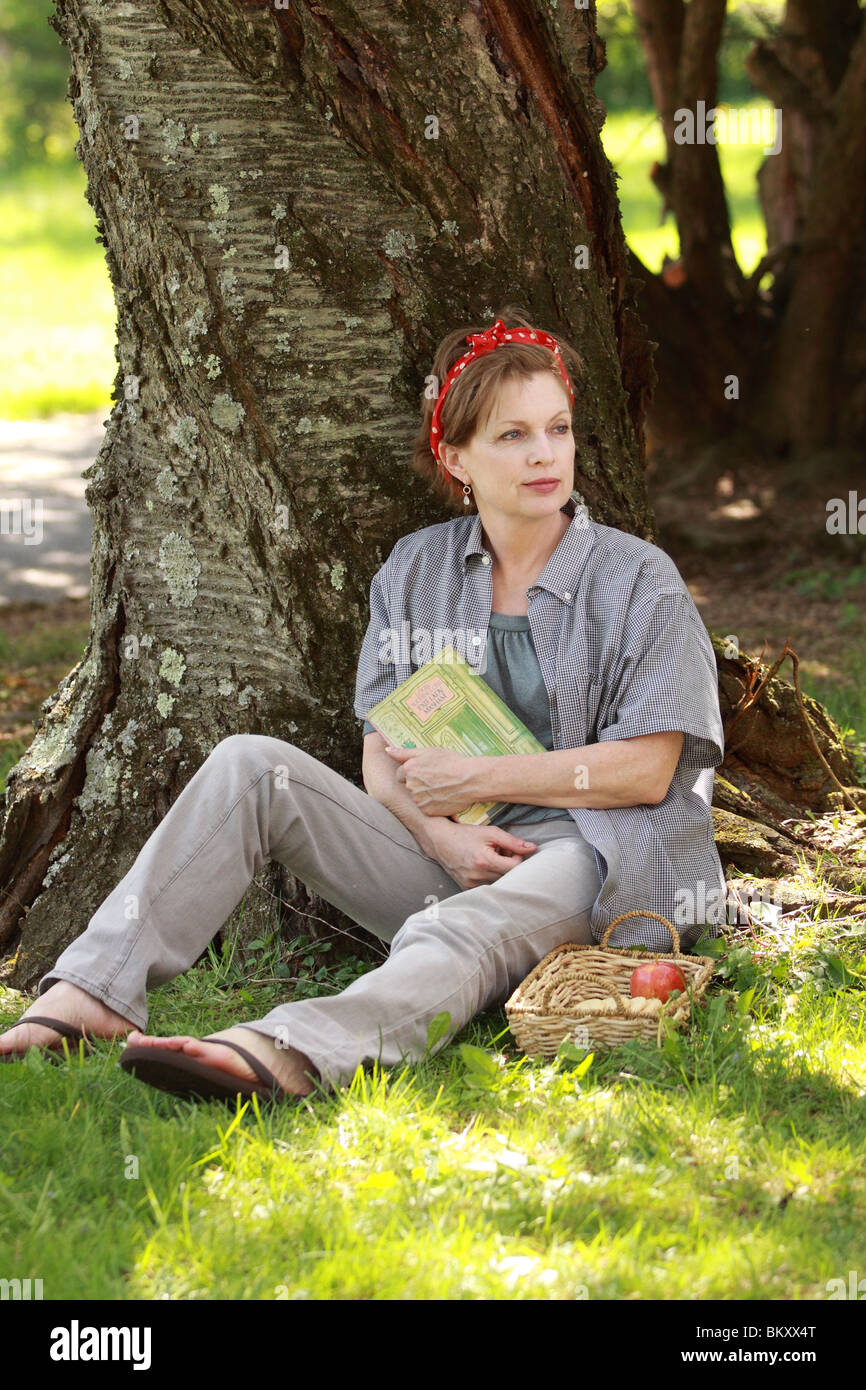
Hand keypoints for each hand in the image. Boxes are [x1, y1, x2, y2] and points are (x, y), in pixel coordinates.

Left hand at [383, 743, 479, 817]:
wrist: (470, 780)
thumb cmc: (452, 762)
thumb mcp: (428, 751)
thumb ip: (404, 752)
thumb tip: (387, 750)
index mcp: (409, 769)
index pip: (400, 774)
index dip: (412, 772)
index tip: (424, 771)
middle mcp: (411, 786)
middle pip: (408, 786)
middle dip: (417, 783)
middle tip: (434, 778)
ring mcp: (419, 800)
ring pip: (416, 797)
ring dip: (424, 794)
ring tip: (440, 787)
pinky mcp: (428, 811)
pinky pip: (425, 808)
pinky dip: (431, 804)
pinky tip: (443, 796)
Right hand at [421, 817, 538, 890]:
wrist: (440, 841)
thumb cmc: (465, 834)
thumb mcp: (490, 833)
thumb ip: (513, 841)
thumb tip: (533, 848)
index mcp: (484, 861)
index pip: (515, 867)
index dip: (518, 858)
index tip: (511, 850)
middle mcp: (477, 876)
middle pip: (508, 875)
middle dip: (509, 864)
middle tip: (500, 852)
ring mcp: (471, 884)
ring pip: (499, 882)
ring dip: (499, 871)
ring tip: (490, 859)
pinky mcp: (467, 889)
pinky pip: (488, 886)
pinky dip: (490, 877)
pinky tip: (482, 866)